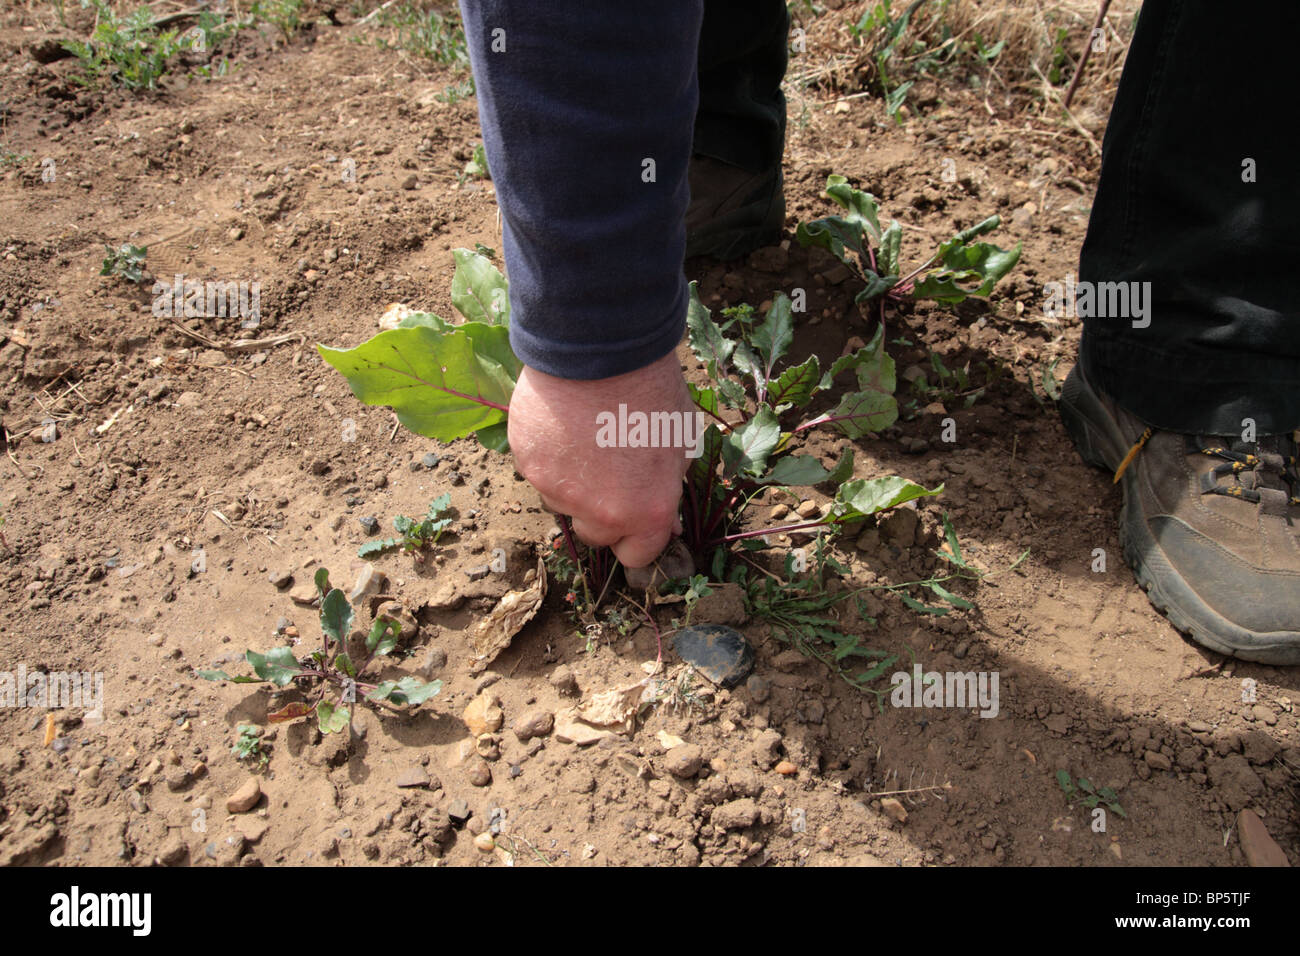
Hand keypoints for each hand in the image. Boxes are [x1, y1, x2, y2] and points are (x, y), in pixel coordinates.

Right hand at [508, 350, 695, 568]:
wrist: (602, 351)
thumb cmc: (652, 391)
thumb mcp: (681, 444)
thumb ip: (668, 488)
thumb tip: (665, 523)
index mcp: (645, 512)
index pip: (637, 556)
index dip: (638, 537)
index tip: (636, 519)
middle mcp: (600, 513)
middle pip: (596, 536)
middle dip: (603, 513)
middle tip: (609, 470)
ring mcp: (558, 491)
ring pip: (563, 502)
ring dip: (573, 483)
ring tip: (584, 437)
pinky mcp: (527, 465)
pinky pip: (538, 472)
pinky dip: (549, 455)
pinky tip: (562, 423)